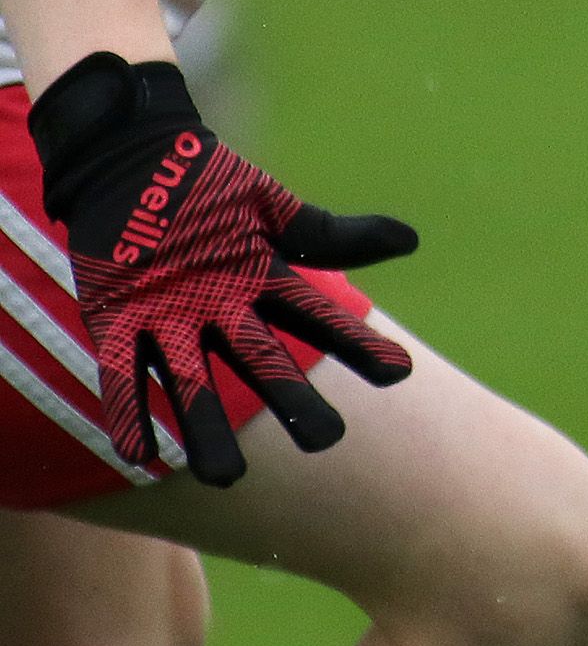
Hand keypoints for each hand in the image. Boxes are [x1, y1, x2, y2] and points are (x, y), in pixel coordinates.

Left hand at [27, 54, 416, 485]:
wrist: (125, 168)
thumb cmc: (204, 184)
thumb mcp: (269, 204)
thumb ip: (329, 232)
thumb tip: (410, 240)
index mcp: (264, 280)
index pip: (318, 318)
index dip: (356, 344)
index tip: (399, 373)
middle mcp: (222, 311)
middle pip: (263, 363)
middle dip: (292, 402)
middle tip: (325, 441)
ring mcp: (171, 322)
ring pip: (193, 384)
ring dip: (207, 429)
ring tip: (225, 478)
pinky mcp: (118, 324)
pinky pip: (124, 374)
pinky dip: (130, 411)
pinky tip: (137, 453)